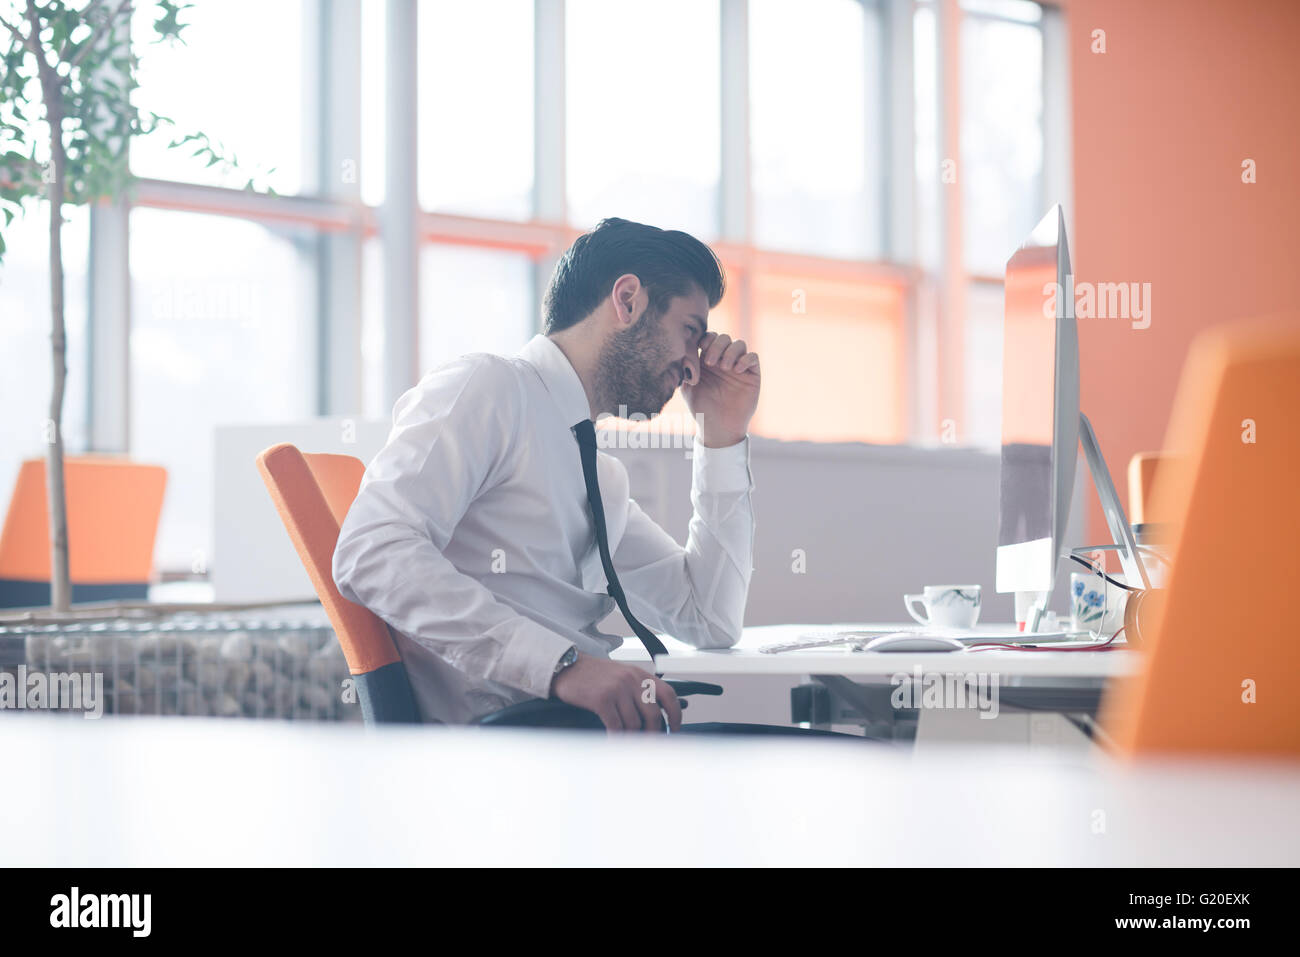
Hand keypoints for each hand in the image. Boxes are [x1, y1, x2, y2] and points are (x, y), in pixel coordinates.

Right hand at [551, 653, 682, 732]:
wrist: (568, 668)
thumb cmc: (595, 675)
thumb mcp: (623, 675)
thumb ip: (640, 690)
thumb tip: (658, 714)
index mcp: (640, 674)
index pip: (669, 694)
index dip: (676, 714)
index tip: (675, 728)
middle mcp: (631, 680)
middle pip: (653, 715)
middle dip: (652, 733)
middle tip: (648, 742)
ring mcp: (617, 689)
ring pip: (634, 724)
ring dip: (631, 737)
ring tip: (627, 740)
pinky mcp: (602, 699)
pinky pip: (616, 726)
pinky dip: (616, 737)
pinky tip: (613, 739)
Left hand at [681, 332, 759, 447]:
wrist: (718, 427)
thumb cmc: (701, 409)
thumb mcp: (688, 388)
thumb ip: (685, 369)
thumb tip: (684, 352)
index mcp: (707, 360)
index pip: (709, 338)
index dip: (705, 338)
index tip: (699, 348)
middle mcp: (724, 360)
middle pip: (724, 337)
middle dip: (717, 345)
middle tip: (710, 362)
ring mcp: (739, 367)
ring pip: (739, 344)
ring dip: (730, 352)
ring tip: (724, 367)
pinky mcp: (752, 375)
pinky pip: (753, 357)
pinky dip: (745, 359)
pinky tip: (737, 370)